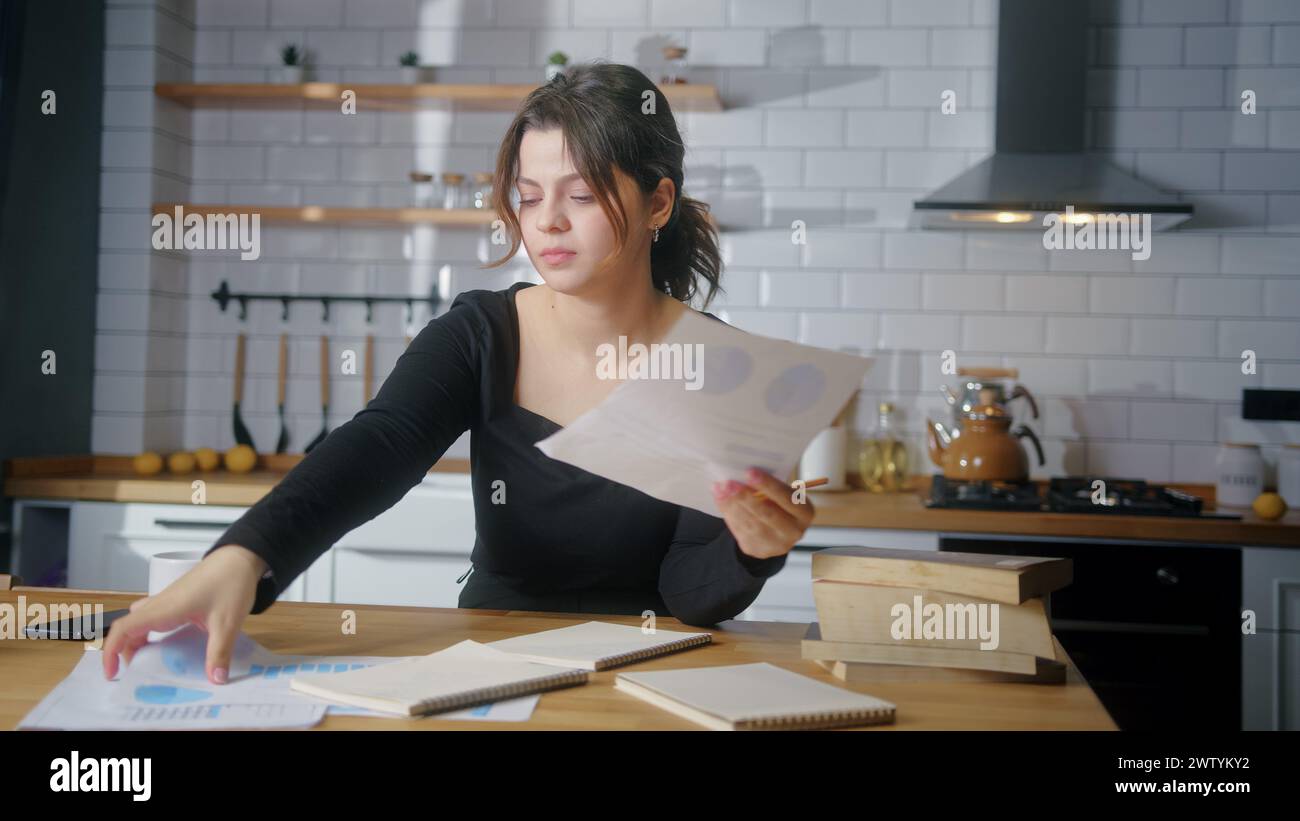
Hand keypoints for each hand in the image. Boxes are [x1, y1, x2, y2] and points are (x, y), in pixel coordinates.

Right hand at [100, 545, 265, 684]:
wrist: (240, 557)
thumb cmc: (232, 583)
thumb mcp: (228, 623)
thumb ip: (219, 653)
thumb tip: (216, 680)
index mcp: (165, 608)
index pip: (123, 628)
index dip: (111, 652)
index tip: (112, 675)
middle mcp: (160, 604)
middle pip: (128, 628)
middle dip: (124, 652)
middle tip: (136, 676)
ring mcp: (167, 600)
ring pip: (139, 623)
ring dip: (136, 643)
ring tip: (149, 665)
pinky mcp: (176, 600)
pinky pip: (152, 618)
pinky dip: (149, 633)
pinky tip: (166, 646)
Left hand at [712, 467, 814, 560]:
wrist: (774, 533)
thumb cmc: (778, 505)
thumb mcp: (781, 495)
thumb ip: (768, 488)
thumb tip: (742, 475)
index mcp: (804, 512)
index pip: (787, 498)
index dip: (768, 485)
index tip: (750, 472)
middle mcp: (794, 531)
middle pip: (768, 514)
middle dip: (746, 497)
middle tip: (729, 483)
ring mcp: (776, 545)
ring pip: (751, 524)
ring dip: (733, 505)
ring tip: (720, 490)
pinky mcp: (758, 550)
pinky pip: (741, 532)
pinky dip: (728, 514)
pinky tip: (721, 500)